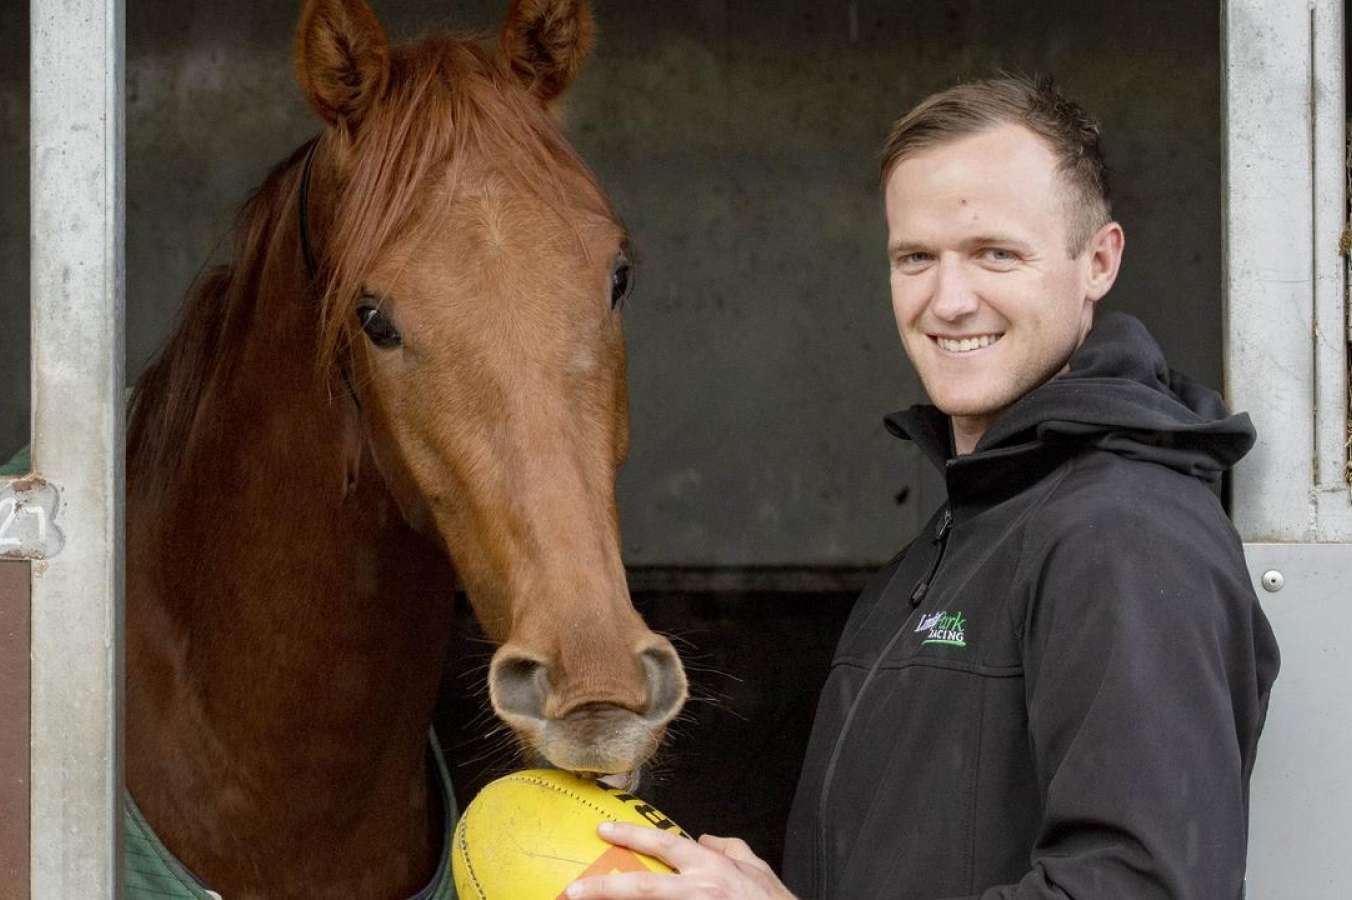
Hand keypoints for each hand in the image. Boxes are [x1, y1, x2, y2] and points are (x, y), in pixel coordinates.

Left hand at [564, 822, 796, 898]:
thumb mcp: (755, 867)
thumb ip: (729, 848)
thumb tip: (705, 838)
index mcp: (711, 866)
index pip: (664, 845)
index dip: (631, 837)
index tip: (603, 831)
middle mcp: (700, 890)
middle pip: (643, 888)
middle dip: (604, 888)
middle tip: (573, 890)